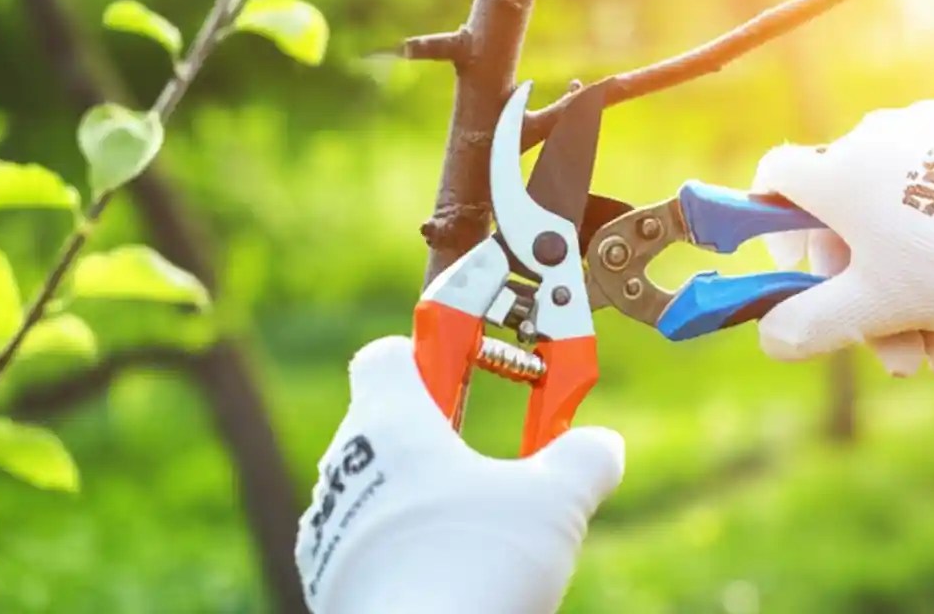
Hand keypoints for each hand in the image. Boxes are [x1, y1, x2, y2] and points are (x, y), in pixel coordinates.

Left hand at [295, 336, 623, 613]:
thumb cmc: (474, 568)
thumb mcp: (556, 503)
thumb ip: (584, 459)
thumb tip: (604, 445)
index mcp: (390, 420)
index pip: (389, 353)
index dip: (434, 354)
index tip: (475, 371)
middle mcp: (346, 463)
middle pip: (389, 421)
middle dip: (442, 435)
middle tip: (495, 460)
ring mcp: (329, 526)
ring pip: (379, 486)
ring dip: (423, 494)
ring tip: (479, 525)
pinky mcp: (330, 580)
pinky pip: (369, 543)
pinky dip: (405, 546)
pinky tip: (451, 572)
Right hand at [752, 99, 933, 374]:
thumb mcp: (877, 308)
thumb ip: (813, 325)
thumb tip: (772, 338)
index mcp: (837, 172)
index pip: (775, 178)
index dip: (773, 224)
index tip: (798, 266)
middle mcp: (878, 137)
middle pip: (853, 219)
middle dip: (871, 294)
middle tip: (903, 352)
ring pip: (908, 214)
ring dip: (920, 286)